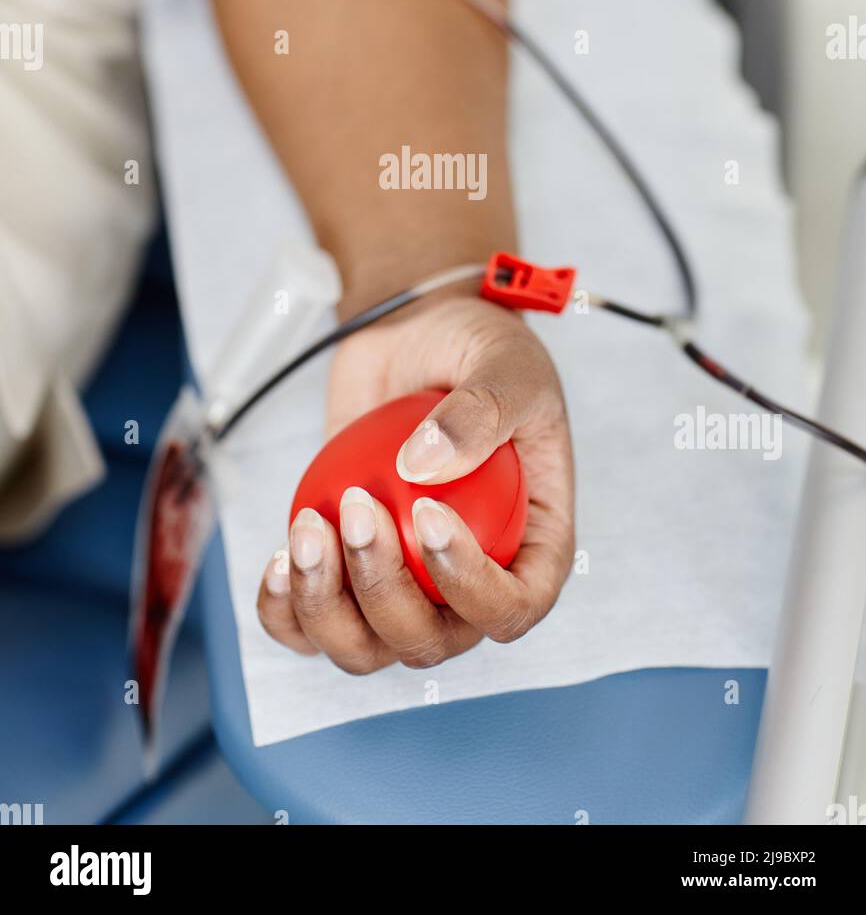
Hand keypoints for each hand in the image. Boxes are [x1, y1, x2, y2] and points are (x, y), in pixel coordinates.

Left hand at [257, 290, 574, 671]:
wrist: (414, 331)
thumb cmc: (478, 350)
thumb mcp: (506, 364)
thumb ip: (480, 411)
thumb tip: (423, 468)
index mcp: (528, 547)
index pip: (511, 607)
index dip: (471, 588)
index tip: (430, 515)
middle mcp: (463, 581)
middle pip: (428, 641)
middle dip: (383, 591)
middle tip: (360, 507)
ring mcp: (402, 581)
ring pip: (363, 647)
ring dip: (325, 604)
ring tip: (309, 527)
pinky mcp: (341, 568)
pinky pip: (306, 623)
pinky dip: (284, 607)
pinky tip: (281, 555)